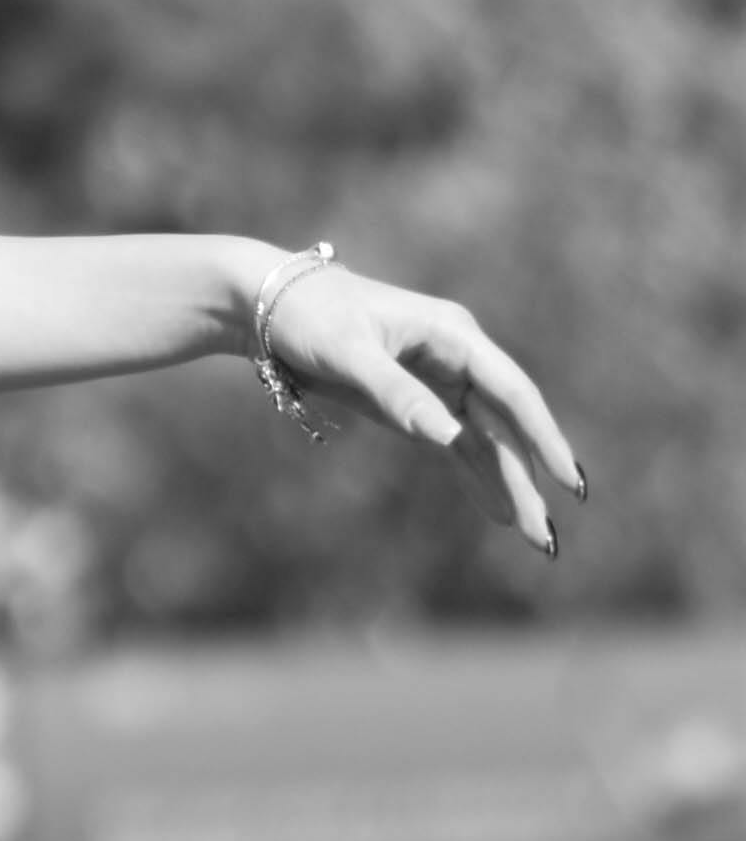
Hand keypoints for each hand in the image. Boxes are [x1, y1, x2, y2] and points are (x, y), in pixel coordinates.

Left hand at [260, 259, 581, 557]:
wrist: (270, 304)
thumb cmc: (310, 316)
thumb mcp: (349, 353)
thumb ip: (397, 393)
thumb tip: (449, 437)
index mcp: (453, 335)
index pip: (512, 392)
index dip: (544, 437)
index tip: (570, 480)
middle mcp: (457, 357)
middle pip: (505, 426)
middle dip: (528, 479)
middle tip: (545, 536)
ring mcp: (440, 381)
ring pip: (486, 440)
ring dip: (508, 485)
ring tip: (532, 536)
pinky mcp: (418, 402)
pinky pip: (458, 445)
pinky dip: (476, 477)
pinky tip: (498, 511)